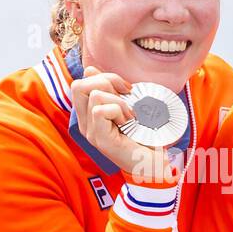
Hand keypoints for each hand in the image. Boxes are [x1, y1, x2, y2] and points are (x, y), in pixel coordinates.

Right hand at [71, 66, 177, 182]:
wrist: (153, 162)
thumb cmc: (142, 135)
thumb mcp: (126, 105)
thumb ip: (110, 89)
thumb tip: (90, 69)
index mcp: (88, 114)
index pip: (80, 83)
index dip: (103, 77)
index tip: (125, 89)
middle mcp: (85, 123)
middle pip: (79, 85)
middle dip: (107, 82)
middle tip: (126, 98)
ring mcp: (90, 132)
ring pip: (94, 96)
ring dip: (118, 101)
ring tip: (129, 115)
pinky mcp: (99, 139)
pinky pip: (100, 110)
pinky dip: (118, 111)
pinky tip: (129, 122)